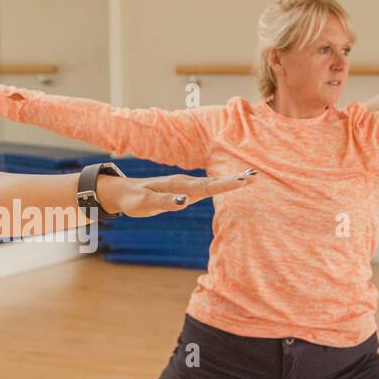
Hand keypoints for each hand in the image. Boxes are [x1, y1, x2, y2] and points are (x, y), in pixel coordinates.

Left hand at [96, 169, 258, 217]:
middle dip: (234, 180)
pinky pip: (205, 189)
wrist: (123, 192)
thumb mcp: (145, 202)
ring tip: (249, 178)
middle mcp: (184, 184)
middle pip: (214, 183)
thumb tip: (185, 201)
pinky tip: (230, 185)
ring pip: (211, 184)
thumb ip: (165, 201)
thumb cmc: (133, 198)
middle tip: (255, 176)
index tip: (243, 181)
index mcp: (178, 186)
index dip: (225, 184)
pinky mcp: (184, 191)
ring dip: (230, 181)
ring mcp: (185, 187)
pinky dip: (220, 186)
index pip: (206, 186)